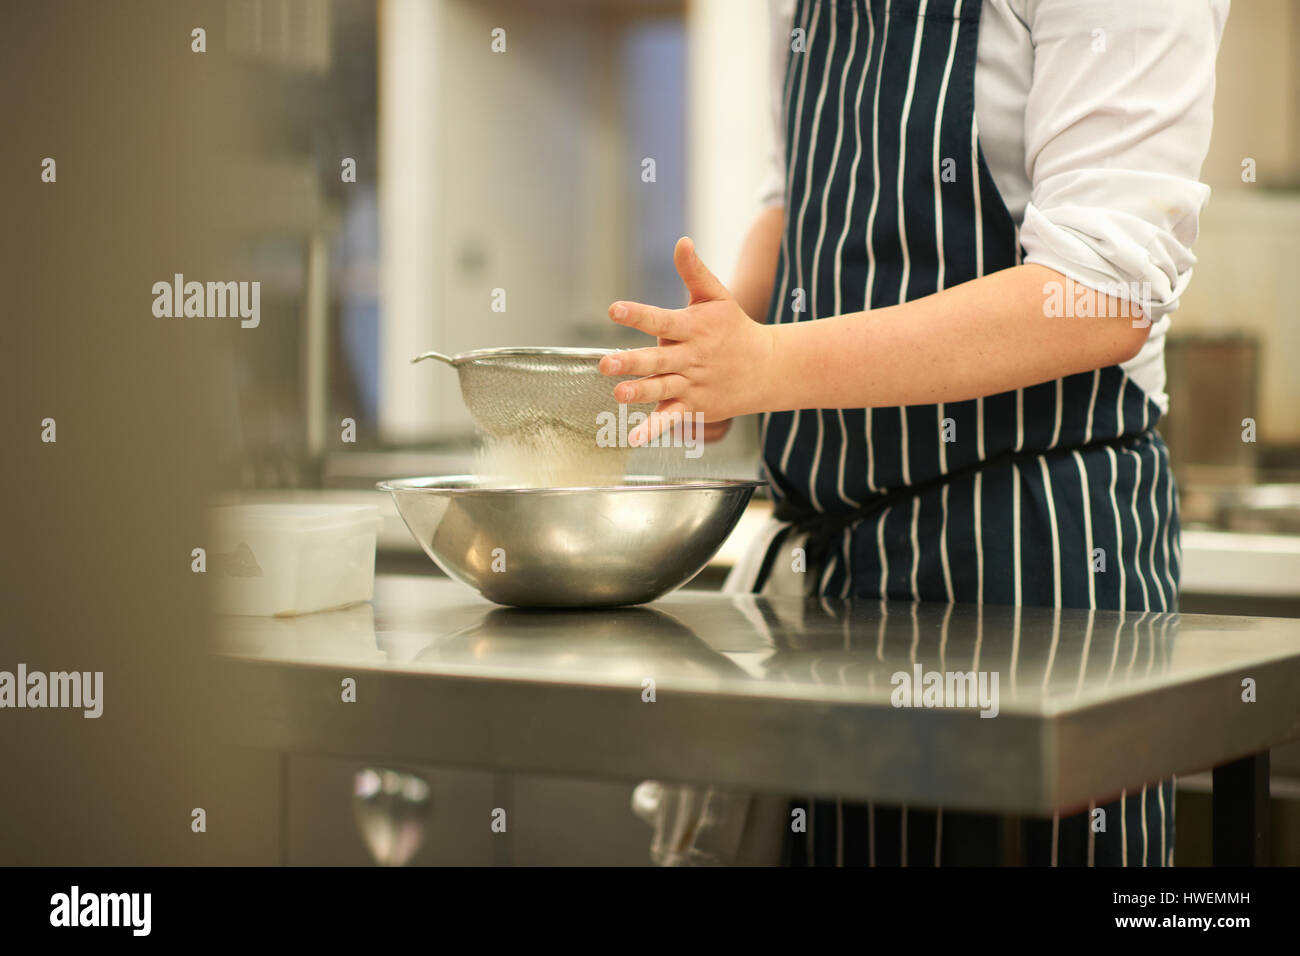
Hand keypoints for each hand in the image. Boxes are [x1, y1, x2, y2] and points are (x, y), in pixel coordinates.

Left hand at [600, 237, 774, 445]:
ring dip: (641, 392)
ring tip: (618, 393)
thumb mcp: (717, 297)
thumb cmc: (734, 328)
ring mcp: (692, 384)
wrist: (767, 368)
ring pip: (662, 389)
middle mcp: (691, 357)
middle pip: (658, 360)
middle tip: (606, 362)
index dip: (638, 315)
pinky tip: (635, 438)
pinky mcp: (694, 406)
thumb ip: (694, 272)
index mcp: (693, 328)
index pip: (662, 320)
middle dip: (632, 361)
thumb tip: (681, 241)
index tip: (615, 309)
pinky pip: (671, 419)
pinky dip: (654, 429)